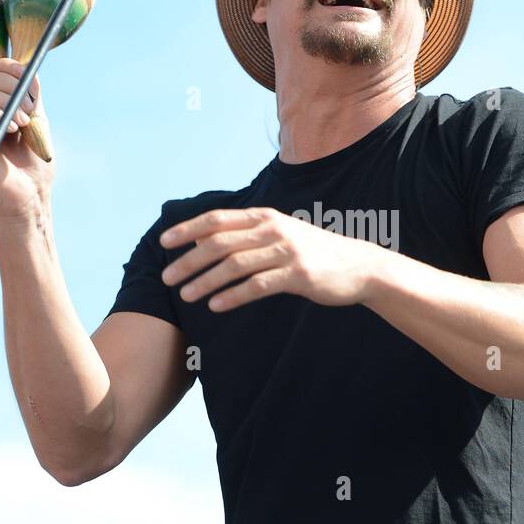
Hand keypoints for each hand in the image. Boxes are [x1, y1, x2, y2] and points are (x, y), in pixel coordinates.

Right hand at [0, 57, 52, 218]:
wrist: (30, 193)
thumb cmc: (34, 162)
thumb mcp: (37, 120)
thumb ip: (32, 95)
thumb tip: (29, 70)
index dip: (8, 67)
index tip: (27, 76)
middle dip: (11, 87)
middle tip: (29, 109)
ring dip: (5, 103)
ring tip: (22, 124)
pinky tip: (8, 126)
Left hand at [159, 206, 385, 310]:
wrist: (358, 266)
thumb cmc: (312, 252)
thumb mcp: (280, 235)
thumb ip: (247, 235)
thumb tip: (204, 242)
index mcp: (265, 217)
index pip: (217, 219)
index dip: (188, 229)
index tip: (164, 242)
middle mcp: (273, 230)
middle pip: (220, 243)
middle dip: (190, 260)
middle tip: (167, 277)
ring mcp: (286, 251)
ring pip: (235, 265)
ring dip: (206, 281)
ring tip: (186, 295)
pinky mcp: (298, 275)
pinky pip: (258, 286)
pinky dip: (233, 296)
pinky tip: (216, 306)